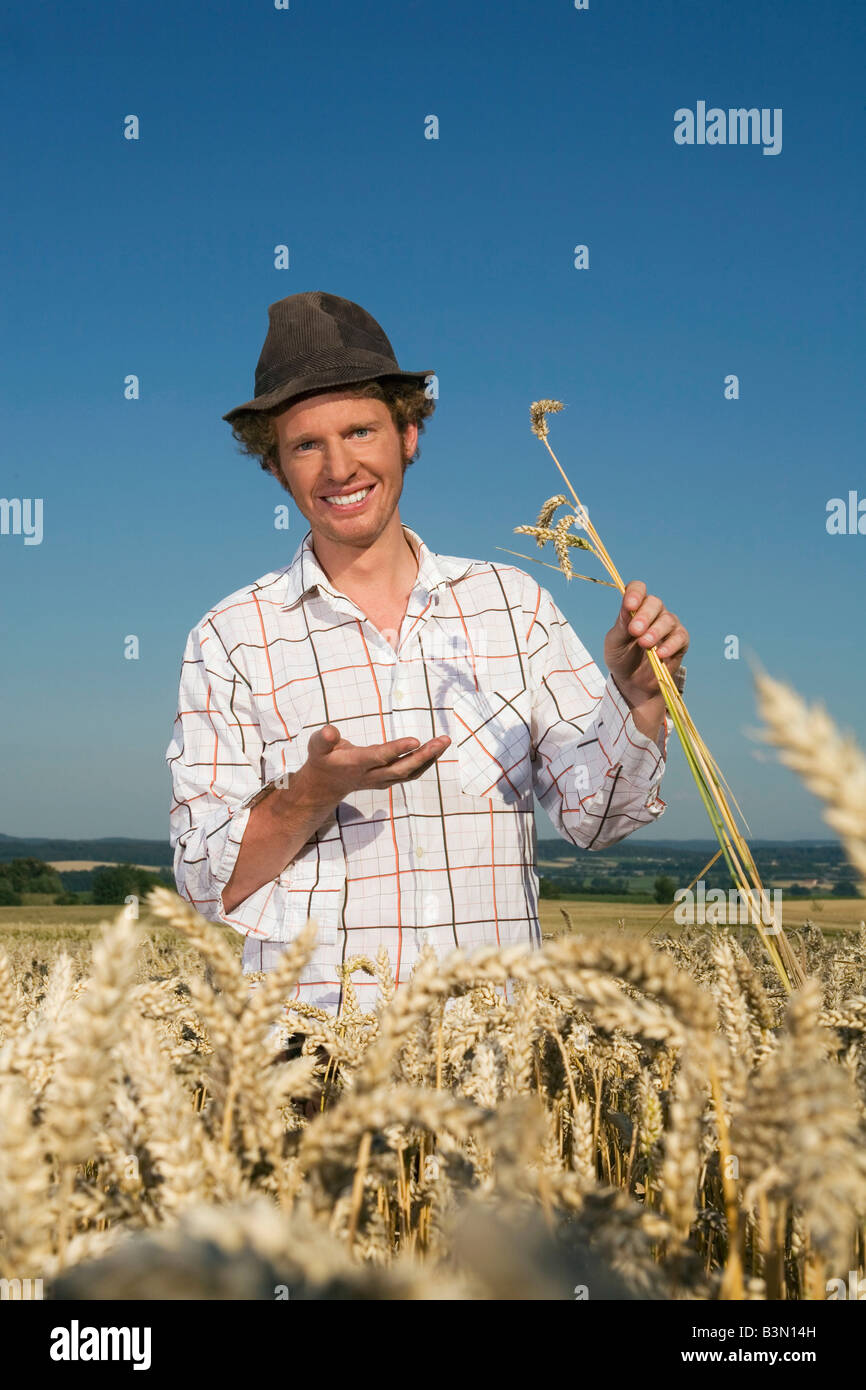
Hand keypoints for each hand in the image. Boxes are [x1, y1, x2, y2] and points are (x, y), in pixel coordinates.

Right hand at [294, 724, 450, 809]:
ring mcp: (382, 780)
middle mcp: (372, 775)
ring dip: (429, 759)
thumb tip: (330, 731)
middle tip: (442, 740)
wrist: (326, 785)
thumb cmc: (323, 759)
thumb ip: (323, 739)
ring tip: (444, 742)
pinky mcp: (388, 780)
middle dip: (423, 755)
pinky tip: (436, 750)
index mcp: (356, 764)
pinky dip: (425, 763)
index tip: (415, 740)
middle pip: (401, 768)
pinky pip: (410, 774)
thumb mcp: (316, 747)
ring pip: (410, 773)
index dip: (397, 749)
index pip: (380, 757)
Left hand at [603, 580, 688, 712]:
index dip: (635, 594)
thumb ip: (621, 625)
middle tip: (635, 631)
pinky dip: (670, 645)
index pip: (637, 589)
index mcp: (635, 607)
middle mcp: (653, 612)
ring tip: (645, 644)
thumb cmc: (622, 657)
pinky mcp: (680, 641)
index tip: (629, 606)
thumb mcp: (615, 642)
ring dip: (656, 632)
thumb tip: (628, 608)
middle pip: (654, 603)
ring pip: (667, 620)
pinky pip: (680, 637)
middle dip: (644, 616)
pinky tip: (660, 654)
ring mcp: (668, 625)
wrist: (632, 682)